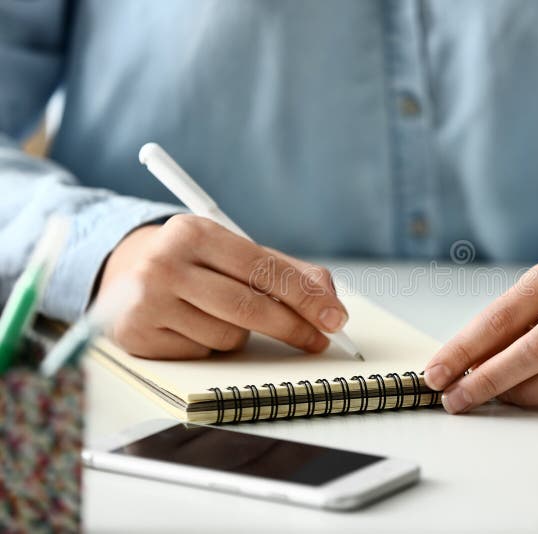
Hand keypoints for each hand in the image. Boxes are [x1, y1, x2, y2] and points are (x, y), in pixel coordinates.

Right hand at [96, 214, 347, 358]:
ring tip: (222, 316)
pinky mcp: (138, 336)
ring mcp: (147, 301)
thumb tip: (329, 298)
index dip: (306, 297)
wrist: (124, 275)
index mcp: (195, 232)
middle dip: (293, 327)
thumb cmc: (195, 265)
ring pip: (228, 337)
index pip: (264, 269)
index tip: (335, 318)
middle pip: (250, 307)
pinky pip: (202, 354)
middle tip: (319, 339)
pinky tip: (194, 328)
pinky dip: (211, 346)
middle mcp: (165, 263)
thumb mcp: (234, 254)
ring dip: (242, 335)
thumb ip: (285, 271)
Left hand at [423, 261, 537, 412]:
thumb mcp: (531, 299)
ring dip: (528, 397)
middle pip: (532, 351)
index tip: (436, 375)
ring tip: (508, 398)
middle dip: (488, 382)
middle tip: (457, 401)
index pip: (498, 319)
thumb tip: (456, 371)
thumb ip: (499, 330)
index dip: (463, 351)